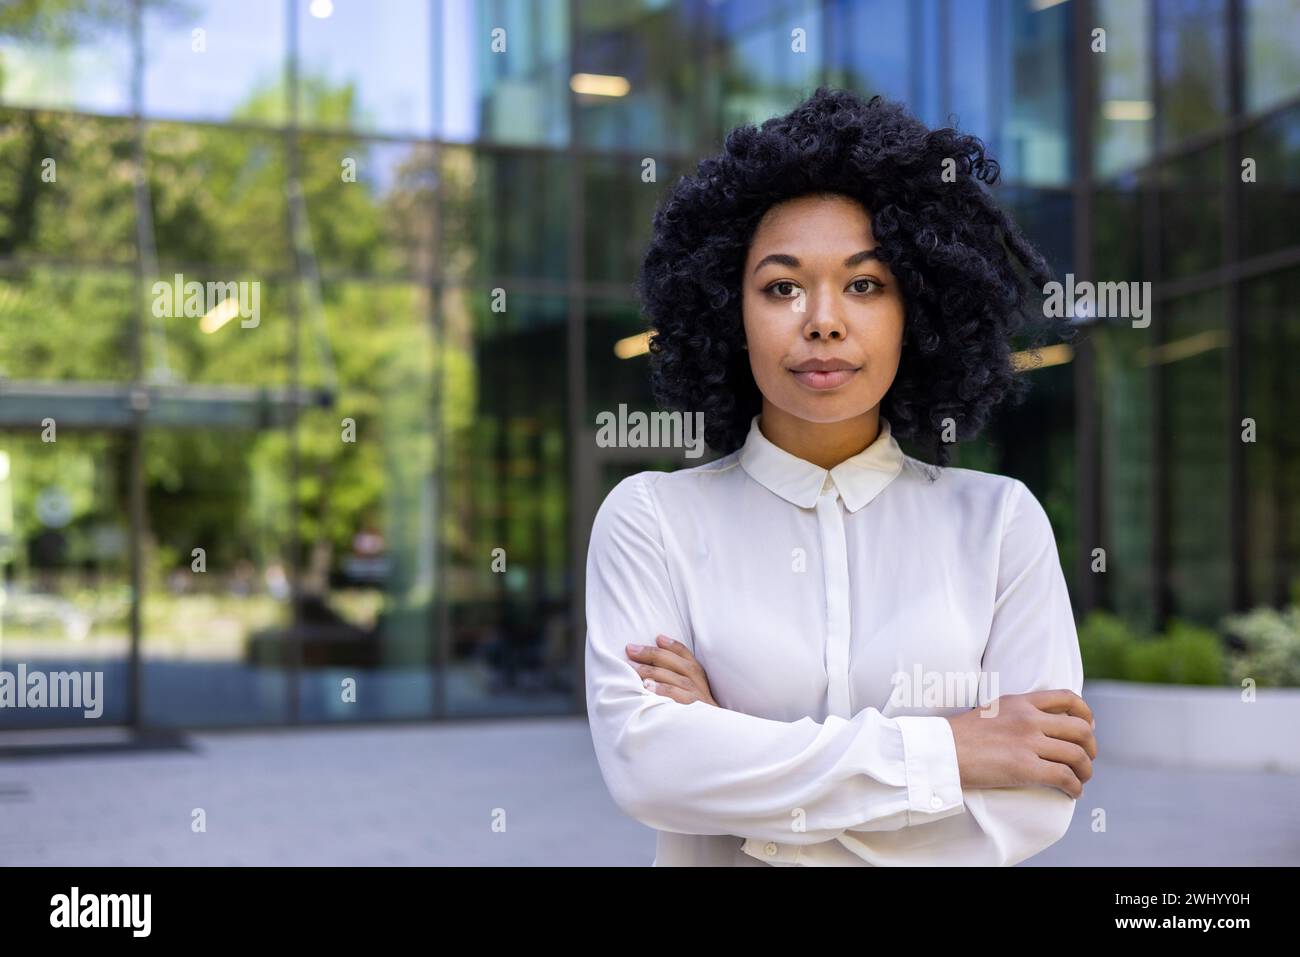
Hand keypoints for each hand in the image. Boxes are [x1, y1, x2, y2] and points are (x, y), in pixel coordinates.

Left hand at [626, 635, 719, 706]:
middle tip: (630, 649)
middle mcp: (698, 683)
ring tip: (633, 667)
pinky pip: (677, 697)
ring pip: (675, 678)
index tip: (657, 637)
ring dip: (652, 671)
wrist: (713, 734)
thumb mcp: (691, 689)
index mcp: (698, 675)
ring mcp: (696, 697)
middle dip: (652, 654)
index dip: (671, 645)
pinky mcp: (692, 711)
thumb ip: (676, 674)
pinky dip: (662, 691)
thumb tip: (653, 660)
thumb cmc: (695, 710)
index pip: (685, 655)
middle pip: (675, 663)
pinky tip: (647, 688)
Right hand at [944, 690, 1096, 797]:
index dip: (1086, 714)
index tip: (1088, 727)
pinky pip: (1065, 777)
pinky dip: (1075, 787)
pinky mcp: (1024, 767)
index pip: (1068, 698)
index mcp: (1021, 702)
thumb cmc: (962, 736)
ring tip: (1081, 780)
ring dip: (1086, 771)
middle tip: (1086, 760)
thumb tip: (1040, 726)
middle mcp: (1029, 719)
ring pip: (1077, 755)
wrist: (941, 751)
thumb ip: (1017, 712)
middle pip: (1080, 729)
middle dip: (1091, 748)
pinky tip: (1072, 793)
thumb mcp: (993, 711)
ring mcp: (1027, 742)